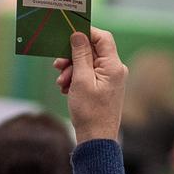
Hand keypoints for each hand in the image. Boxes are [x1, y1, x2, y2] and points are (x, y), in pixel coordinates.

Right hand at [53, 27, 127, 144]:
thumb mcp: (80, 80)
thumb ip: (80, 55)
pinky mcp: (104, 87)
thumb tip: (78, 34)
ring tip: (61, 82)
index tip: (67, 36)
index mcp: (113, 66)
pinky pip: (89, 75)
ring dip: (72, 69)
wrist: (96, 140)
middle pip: (92, 51)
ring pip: (88, 63)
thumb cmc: (89, 112)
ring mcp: (110, 79)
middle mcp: (115, 70)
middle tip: (58, 65)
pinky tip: (66, 89)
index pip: (102, 38)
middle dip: (73, 57)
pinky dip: (76, 78)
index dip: (85, 33)